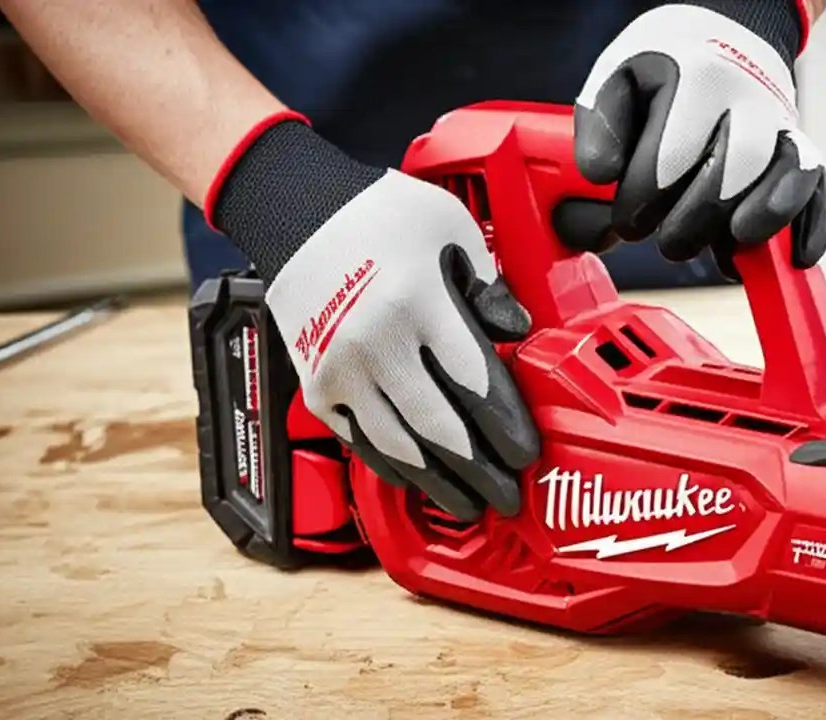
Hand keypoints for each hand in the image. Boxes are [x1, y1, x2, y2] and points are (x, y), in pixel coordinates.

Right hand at [210, 118, 539, 521]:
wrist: (298, 215)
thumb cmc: (380, 217)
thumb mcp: (450, 227)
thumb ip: (489, 283)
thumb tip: (517, 333)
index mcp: (419, 302)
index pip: (475, 381)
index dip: (505, 426)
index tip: (527, 453)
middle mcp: (378, 343)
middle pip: (441, 427)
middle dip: (480, 469)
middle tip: (507, 495)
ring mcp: (342, 369)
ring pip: (398, 446)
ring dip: (438, 482)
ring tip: (468, 503)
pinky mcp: (318, 385)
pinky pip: (360, 441)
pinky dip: (393, 466)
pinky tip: (418, 479)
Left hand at [573, 1, 825, 276]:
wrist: (723, 42)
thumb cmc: (665, 75)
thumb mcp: (618, 82)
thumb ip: (600, 127)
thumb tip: (602, 176)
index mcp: (696, 80)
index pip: (670, 157)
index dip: (643, 203)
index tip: (629, 219)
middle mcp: (748, 100)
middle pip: (734, 169)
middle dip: (694, 222)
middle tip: (669, 243)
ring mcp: (781, 127)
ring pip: (788, 176)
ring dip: (761, 223)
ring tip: (730, 245)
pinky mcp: (804, 154)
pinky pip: (821, 190)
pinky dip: (812, 227)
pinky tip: (795, 256)